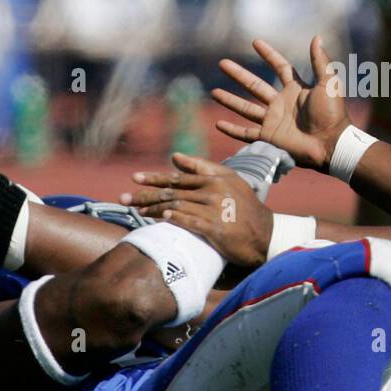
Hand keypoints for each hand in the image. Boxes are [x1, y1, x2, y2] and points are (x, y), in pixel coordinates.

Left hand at [121, 152, 273, 267]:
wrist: (265, 233)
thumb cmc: (245, 207)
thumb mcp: (229, 180)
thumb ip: (202, 167)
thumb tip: (175, 156)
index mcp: (216, 177)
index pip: (180, 176)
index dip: (156, 177)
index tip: (135, 178)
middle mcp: (214, 190)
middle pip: (173, 191)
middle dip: (145, 195)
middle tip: (124, 198)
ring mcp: (214, 209)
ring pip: (176, 206)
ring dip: (152, 209)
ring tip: (135, 211)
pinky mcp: (215, 227)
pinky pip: (187, 221)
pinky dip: (171, 219)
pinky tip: (158, 219)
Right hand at [212, 36, 351, 172]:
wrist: (329, 143)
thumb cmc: (331, 114)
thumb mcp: (328, 83)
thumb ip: (320, 61)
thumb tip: (317, 37)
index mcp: (295, 89)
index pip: (279, 67)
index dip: (268, 54)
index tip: (255, 42)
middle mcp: (281, 103)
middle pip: (254, 85)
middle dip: (238, 74)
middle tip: (222, 63)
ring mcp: (273, 120)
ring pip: (246, 108)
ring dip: (230, 100)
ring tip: (213, 92)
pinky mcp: (268, 137)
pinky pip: (245, 133)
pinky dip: (232, 130)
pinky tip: (218, 124)